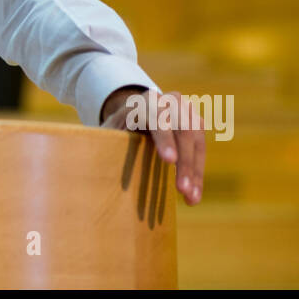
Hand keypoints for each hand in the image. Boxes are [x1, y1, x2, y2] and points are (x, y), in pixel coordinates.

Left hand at [101, 87, 204, 206]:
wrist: (134, 115)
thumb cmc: (116, 129)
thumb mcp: (107, 132)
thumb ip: (104, 141)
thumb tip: (98, 164)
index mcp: (143, 101)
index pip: (157, 117)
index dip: (164, 138)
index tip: (169, 160)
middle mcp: (168, 101)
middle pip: (182, 129)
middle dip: (185, 161)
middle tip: (182, 189)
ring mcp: (185, 110)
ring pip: (196, 140)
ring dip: (195, 171)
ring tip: (190, 198)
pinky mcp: (196, 124)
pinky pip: (200, 149)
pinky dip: (198, 173)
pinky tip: (193, 194)